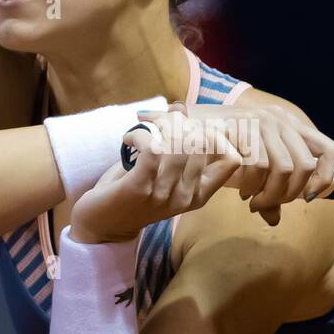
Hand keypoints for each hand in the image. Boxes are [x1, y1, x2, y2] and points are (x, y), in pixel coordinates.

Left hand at [69, 114, 242, 243]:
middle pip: (201, 142)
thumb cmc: (135, 195)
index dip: (217, 134)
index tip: (192, 126)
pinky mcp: (140, 187)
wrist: (102, 226)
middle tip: (158, 119)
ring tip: (144, 126)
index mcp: (199, 195)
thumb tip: (183, 107)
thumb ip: (179, 148)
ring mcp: (165, 194)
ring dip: (159, 124)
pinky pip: (153, 147)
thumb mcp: (165, 176)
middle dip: (180, 120)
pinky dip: (140, 134)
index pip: (231, 160)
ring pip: (179, 143)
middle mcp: (186, 196)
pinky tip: (130, 138)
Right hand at [136, 100, 333, 225]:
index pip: (329, 150)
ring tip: (254, 201)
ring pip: (287, 168)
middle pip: (306, 165)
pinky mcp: (245, 127)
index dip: (326, 177)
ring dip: (270, 194)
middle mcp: (280, 119)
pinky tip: (242, 193)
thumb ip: (265, 190)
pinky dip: (254, 187)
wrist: (184, 130)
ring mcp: (262, 121)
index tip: (310, 197)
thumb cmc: (217, 152)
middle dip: (290, 194)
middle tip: (268, 204)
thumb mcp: (248, 170)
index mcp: (289, 125)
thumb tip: (275, 221)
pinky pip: (261, 166)